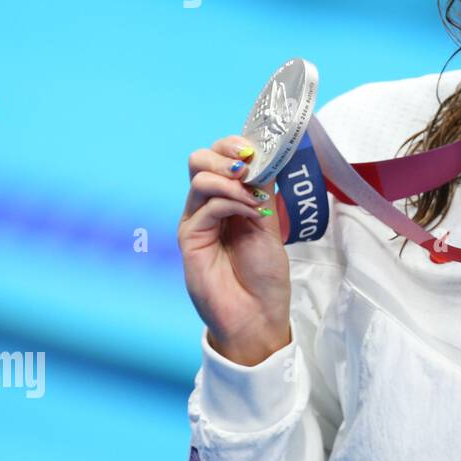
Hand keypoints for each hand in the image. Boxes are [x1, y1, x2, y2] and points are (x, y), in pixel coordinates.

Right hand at [178, 135, 291, 364]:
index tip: (256, 149)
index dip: (235, 145)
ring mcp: (196, 221)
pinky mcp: (190, 238)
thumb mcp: (270, 224)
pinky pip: (206, 206)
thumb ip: (263, 191)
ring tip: (253, 198)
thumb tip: (266, 156)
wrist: (257, 315)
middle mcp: (208, 206)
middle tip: (249, 167)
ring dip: (232, 180)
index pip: (220, 157)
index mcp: (228, 198)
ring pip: (199, 176)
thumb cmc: (264, 275)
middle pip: (200, 158)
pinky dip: (231, 202)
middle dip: (226, 153)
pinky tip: (250, 213)